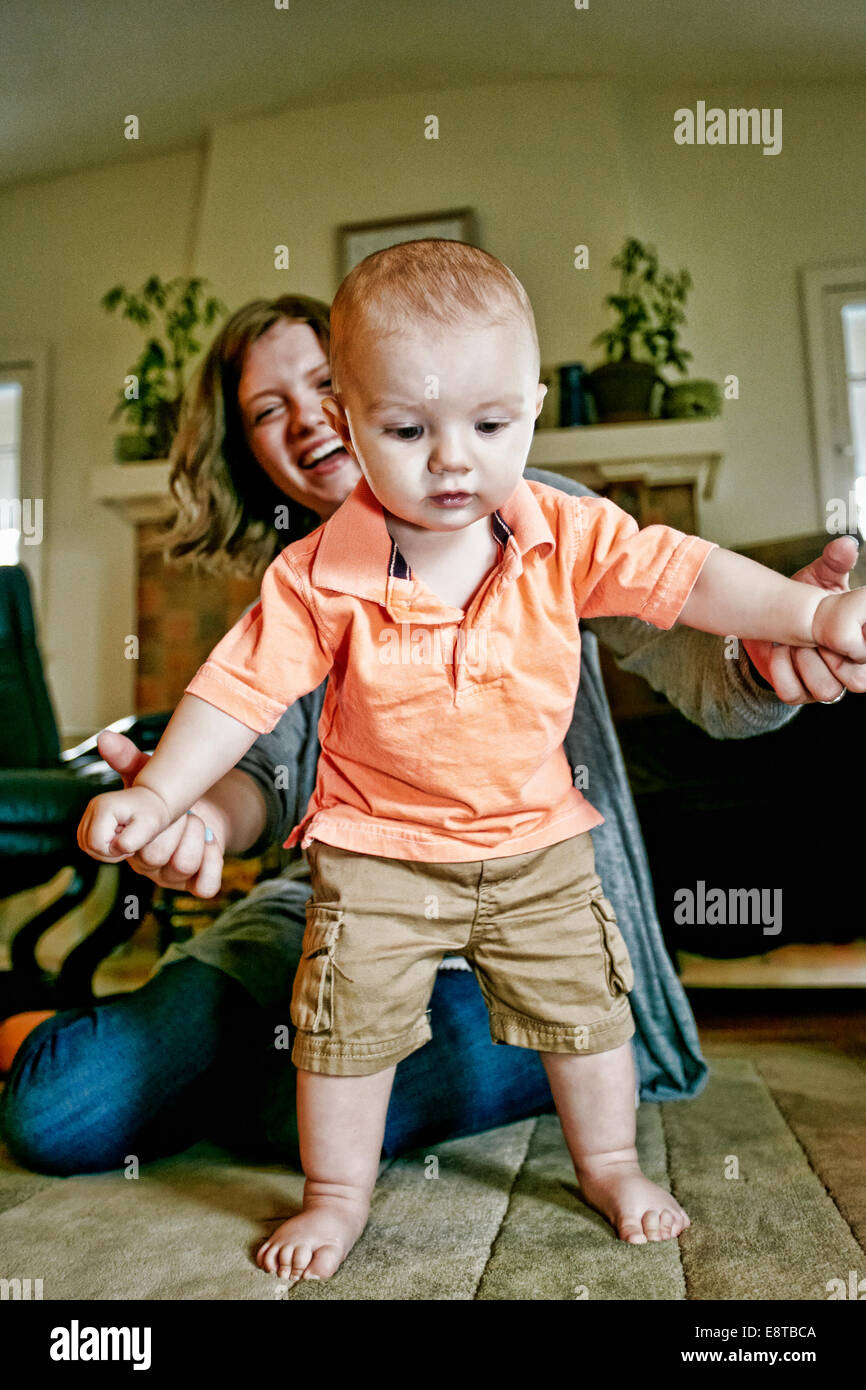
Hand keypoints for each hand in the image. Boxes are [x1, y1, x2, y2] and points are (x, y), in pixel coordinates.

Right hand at [78, 784, 170, 862]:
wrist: (153, 799)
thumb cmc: (153, 814)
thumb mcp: (149, 827)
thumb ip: (132, 841)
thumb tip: (115, 847)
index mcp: (105, 808)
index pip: (95, 843)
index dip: (112, 852)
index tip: (131, 847)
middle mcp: (93, 807)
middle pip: (87, 845)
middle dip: (108, 853)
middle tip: (129, 847)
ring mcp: (89, 811)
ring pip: (85, 844)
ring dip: (104, 851)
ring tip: (125, 843)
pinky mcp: (90, 818)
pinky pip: (87, 841)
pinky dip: (102, 846)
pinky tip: (119, 840)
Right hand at [84, 730, 224, 896]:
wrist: (202, 812)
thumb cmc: (164, 798)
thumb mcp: (145, 776)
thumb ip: (127, 759)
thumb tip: (105, 738)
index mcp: (123, 844)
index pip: (116, 847)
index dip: (135, 827)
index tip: (150, 808)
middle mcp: (142, 866)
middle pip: (152, 855)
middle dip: (173, 824)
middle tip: (182, 812)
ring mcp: (169, 878)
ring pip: (182, 865)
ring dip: (195, 835)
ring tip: (196, 822)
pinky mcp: (195, 885)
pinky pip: (205, 887)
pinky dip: (213, 861)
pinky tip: (210, 842)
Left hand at [742, 536, 865, 703]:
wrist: (767, 624)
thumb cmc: (804, 601)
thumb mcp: (820, 578)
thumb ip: (835, 563)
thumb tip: (846, 545)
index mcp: (863, 640)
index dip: (859, 646)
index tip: (846, 634)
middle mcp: (852, 666)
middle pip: (860, 682)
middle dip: (833, 657)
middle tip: (814, 637)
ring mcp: (829, 683)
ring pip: (827, 690)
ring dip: (804, 662)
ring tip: (792, 641)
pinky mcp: (801, 694)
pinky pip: (794, 694)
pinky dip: (781, 670)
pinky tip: (778, 651)